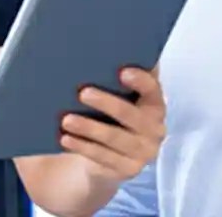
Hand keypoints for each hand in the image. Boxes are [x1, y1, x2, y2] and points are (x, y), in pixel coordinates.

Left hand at [58, 67, 165, 181]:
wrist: (109, 157)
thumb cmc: (112, 116)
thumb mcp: (118, 98)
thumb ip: (115, 79)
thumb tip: (98, 51)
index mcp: (154, 104)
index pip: (153, 90)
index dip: (140, 81)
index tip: (122, 71)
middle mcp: (155, 129)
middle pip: (132, 115)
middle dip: (107, 103)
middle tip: (82, 93)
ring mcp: (144, 152)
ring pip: (115, 138)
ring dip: (89, 128)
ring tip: (66, 120)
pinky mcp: (129, 169)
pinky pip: (104, 158)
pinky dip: (83, 147)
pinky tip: (66, 139)